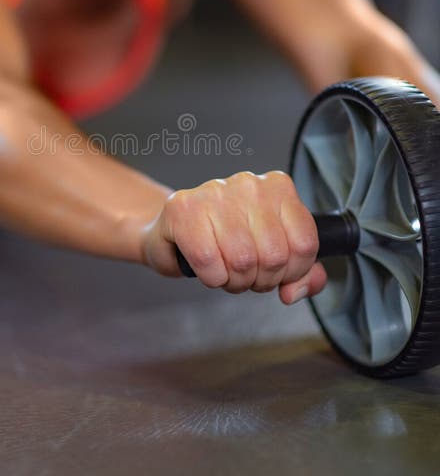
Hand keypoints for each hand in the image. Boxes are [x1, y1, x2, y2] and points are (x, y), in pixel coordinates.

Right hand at [141, 171, 326, 304]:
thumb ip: (300, 274)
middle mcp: (249, 184)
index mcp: (278, 188)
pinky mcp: (183, 209)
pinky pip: (209, 262)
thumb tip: (295, 290)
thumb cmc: (224, 241)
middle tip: (246, 275)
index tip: (278, 272)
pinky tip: (207, 268)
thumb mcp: (270, 253)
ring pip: (242, 261)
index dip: (293, 272)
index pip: (304, 243)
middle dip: (261, 280)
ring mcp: (215, 193)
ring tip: (226, 272)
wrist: (172, 233)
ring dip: (234, 281)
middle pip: (274, 256)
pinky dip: (211, 278)